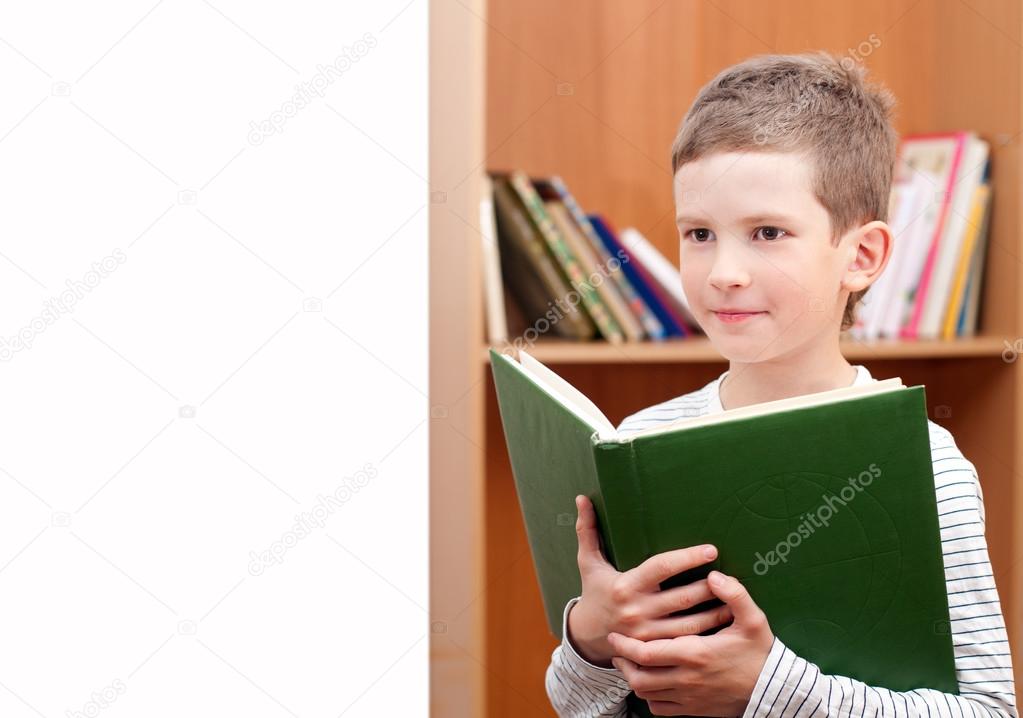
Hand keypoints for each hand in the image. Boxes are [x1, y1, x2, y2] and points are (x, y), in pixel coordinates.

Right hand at [567, 495, 731, 667]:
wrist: (588, 634)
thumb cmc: (594, 591)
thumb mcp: (588, 562)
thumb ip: (587, 530)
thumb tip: (581, 498)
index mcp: (626, 586)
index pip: (661, 567)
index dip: (687, 558)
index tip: (711, 550)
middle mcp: (637, 610)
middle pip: (682, 597)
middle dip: (709, 587)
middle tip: (731, 575)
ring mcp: (647, 634)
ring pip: (689, 624)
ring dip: (714, 613)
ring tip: (733, 600)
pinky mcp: (655, 650)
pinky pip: (685, 643)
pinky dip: (705, 635)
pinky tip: (721, 625)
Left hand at [607, 570, 774, 715]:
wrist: (774, 691)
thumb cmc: (760, 653)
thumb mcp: (753, 620)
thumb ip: (734, 594)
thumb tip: (713, 575)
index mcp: (695, 653)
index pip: (646, 652)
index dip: (625, 645)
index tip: (614, 635)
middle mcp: (687, 679)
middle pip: (639, 676)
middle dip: (622, 662)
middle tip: (616, 649)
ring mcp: (689, 698)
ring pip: (647, 694)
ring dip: (634, 679)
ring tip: (629, 663)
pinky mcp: (694, 711)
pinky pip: (660, 709)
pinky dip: (650, 697)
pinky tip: (651, 683)